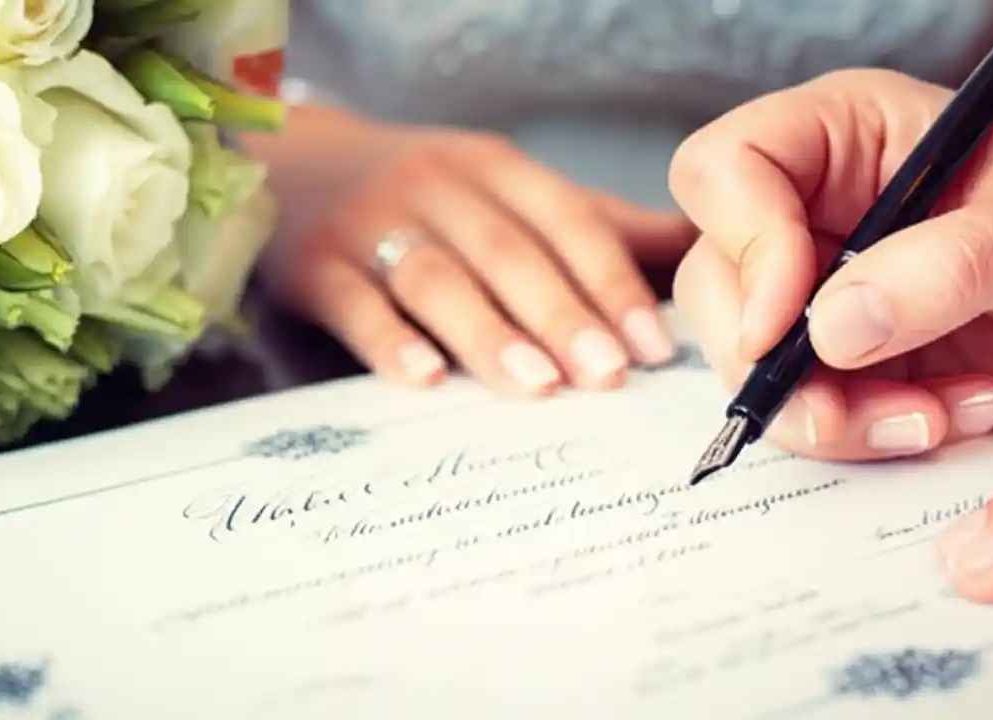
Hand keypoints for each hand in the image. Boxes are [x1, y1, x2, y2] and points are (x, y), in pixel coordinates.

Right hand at [254, 108, 695, 396]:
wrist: (296, 163)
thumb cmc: (428, 196)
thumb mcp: (505, 192)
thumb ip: (593, 226)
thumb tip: (696, 252)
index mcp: (495, 170)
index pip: (567, 221)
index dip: (612, 282)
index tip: (654, 346)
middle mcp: (436, 187)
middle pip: (509, 252)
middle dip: (564, 315)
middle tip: (610, 376)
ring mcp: (371, 224)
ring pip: (438, 278)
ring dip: (491, 334)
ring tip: (540, 388)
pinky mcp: (313, 263)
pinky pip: (354, 303)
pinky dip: (390, 342)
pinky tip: (425, 380)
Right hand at [669, 69, 992, 459]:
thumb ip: (940, 267)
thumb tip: (830, 329)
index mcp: (844, 140)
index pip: (727, 170)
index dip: (741, 245)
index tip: (787, 321)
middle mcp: (817, 213)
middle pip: (717, 283)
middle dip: (774, 361)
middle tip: (841, 401)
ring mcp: (828, 294)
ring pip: (752, 364)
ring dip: (830, 413)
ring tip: (933, 414)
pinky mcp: (852, 364)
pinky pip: (812, 412)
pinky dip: (868, 434)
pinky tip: (951, 413)